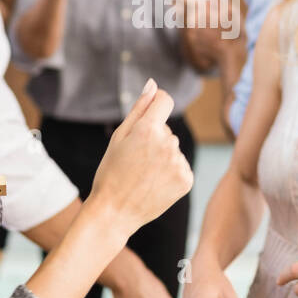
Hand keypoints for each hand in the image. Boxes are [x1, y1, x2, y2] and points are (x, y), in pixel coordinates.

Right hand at [88, 79, 192, 237]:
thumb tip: (154, 84)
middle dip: (153, 138)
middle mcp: (168, 144)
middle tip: (134, 161)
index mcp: (148, 129)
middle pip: (166, 129)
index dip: (157, 104)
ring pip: (173, 148)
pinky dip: (170, 172)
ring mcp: (179, 163)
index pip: (165, 99)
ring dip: (162, 156)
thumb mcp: (119, 137)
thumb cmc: (111, 172)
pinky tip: (154, 183)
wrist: (114, 212)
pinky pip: (180, 166)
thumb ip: (140, 108)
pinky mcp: (186, 180)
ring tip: (143, 175)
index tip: (149, 116)